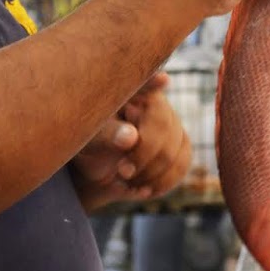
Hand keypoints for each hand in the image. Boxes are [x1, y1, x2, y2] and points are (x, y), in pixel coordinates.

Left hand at [70, 73, 190, 207]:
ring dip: (152, 174)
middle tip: (121, 171)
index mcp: (131, 91)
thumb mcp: (88, 138)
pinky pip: (182, 164)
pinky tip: (145, 190)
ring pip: (176, 151)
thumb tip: (130, 137)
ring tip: (127, 182)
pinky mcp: (179, 144)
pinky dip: (164, 182)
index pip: (145, 83)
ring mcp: (172, 123)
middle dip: (144, 156)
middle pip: (165, 128)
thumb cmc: (88, 142)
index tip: (162, 80)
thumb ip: (107, 135)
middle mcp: (156, 102)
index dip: (154, 82)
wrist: (95, 166)